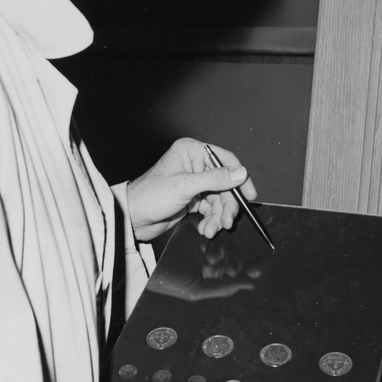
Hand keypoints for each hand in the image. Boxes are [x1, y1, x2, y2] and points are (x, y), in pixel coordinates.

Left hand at [127, 137, 256, 241]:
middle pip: (225, 184)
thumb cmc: (150, 196)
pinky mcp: (191, 199)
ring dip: (218, 216)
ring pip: (219, 199)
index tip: (249, 195)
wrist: (133, 218)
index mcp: (191, 151)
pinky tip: (206, 229)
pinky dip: (211, 220)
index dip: (239, 178)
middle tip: (227, 221)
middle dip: (227, 205)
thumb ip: (215, 179)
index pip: (225, 160)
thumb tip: (240, 173)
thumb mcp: (185, 186)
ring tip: (213, 229)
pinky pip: (210, 209)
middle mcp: (194, 165)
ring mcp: (193, 183)